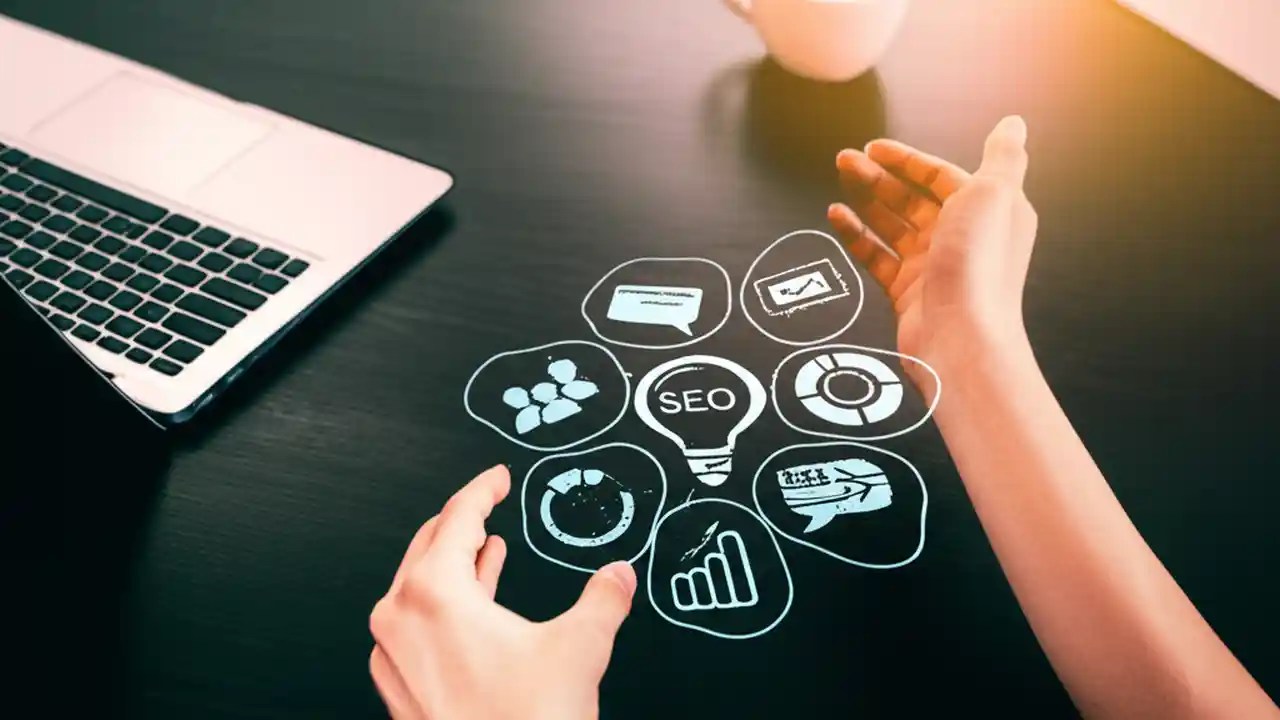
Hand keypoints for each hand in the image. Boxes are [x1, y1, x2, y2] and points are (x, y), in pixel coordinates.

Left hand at [369, 466, 637, 719]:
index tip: (495, 478)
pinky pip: (416, 626)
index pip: (457, 518)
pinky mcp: (400, 687)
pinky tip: (474, 610)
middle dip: (462, 522)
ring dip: (455, 564)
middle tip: (486, 504)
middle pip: (428, 547)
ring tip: (485, 552)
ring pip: (418, 587)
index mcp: (433, 593)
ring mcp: (394, 657)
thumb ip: (603, 599)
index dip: (482, 489)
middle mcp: (401, 619)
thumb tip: (617, 576)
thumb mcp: (579, 647)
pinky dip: (444, 606)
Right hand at [828, 116, 1037, 393]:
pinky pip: (877, 256)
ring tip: (839, 180)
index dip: (908, 159)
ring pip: (892, 224)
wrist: (960, 337)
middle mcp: (962, 236)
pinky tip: (838, 217)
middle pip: (913, 198)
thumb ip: (1004, 156)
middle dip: (879, 176)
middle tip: (845, 161)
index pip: (942, 176)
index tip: (875, 148)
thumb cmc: (979, 265)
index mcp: (988, 211)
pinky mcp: (907, 291)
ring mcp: (933, 265)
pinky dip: (857, 235)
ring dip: (866, 200)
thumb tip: (1014, 124)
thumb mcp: (995, 195)